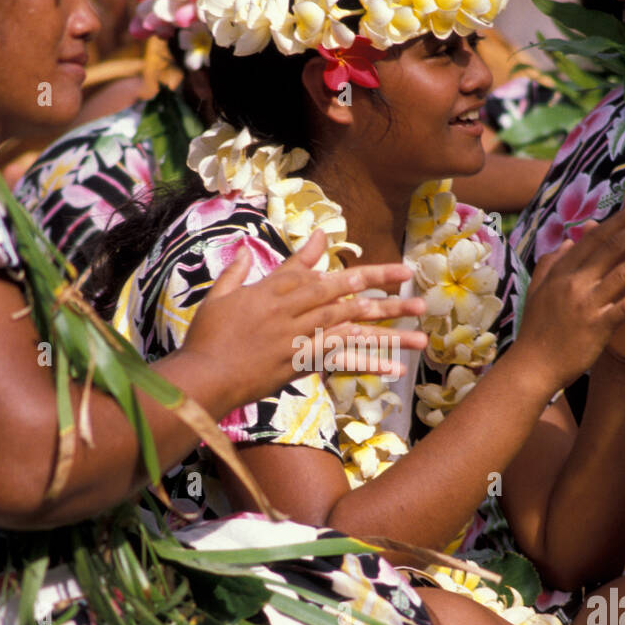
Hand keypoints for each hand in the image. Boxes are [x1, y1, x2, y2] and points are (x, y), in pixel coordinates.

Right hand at [181, 229, 427, 412]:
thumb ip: (237, 271)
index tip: (378, 265)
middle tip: (413, 286)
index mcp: (273, 288)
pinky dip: (369, 362)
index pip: (320, 272)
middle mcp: (291, 309)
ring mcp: (299, 337)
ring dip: (388, 329)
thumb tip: (244, 248)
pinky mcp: (300, 365)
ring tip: (420, 333)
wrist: (203, 376)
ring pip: (351, 326)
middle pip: (344, 295)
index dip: (353, 269)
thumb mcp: (219, 296)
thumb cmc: (205, 338)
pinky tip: (395, 367)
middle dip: (382, 288)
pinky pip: (341, 361)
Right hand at [517, 178, 624, 389]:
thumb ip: (551, 264)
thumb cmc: (536, 330)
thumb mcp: (537, 291)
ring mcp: (586, 304)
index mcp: (561, 272)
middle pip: (610, 249)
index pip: (593, 240)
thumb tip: (566, 242)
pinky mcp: (598, 326)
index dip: (617, 221)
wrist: (532, 366)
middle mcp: (573, 283)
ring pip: (622, 273)